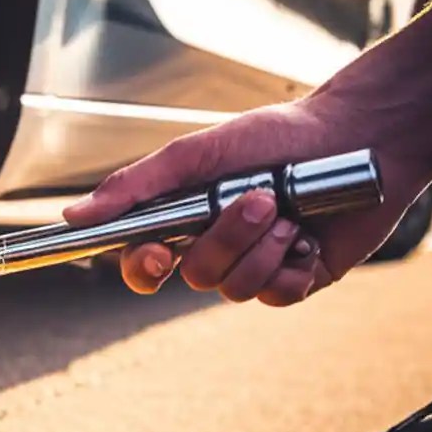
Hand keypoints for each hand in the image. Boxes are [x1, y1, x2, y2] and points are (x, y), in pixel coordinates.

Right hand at [63, 94, 431, 304]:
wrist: (357, 137)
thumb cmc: (276, 136)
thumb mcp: (194, 153)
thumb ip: (135, 187)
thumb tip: (74, 215)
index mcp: (183, 218)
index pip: (141, 263)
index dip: (142, 268)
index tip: (157, 255)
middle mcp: (214, 246)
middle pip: (193, 276)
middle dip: (224, 240)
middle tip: (255, 200)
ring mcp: (254, 265)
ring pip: (234, 288)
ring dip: (262, 246)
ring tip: (287, 208)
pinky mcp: (294, 279)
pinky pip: (275, 295)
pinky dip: (290, 264)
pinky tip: (307, 233)